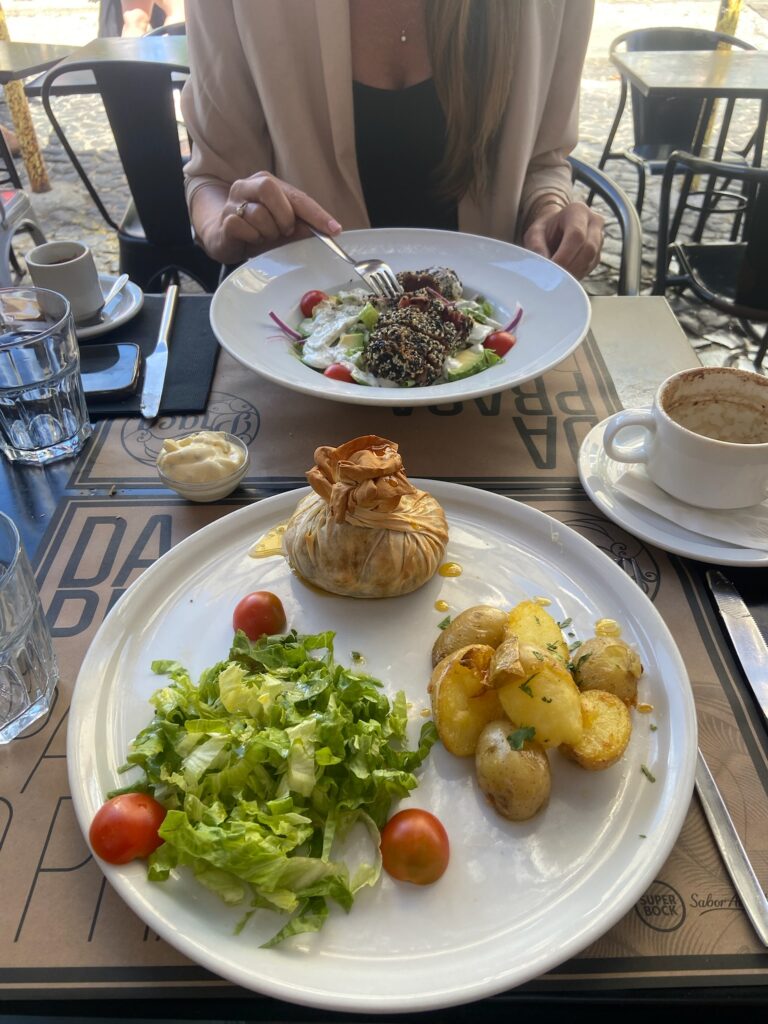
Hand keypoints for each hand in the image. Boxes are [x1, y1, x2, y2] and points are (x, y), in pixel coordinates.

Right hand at [221, 172, 341, 261]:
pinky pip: (243, 227)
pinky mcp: (225, 219)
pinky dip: (252, 238)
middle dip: (283, 216)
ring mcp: (234, 202)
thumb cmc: (257, 231)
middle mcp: (248, 186)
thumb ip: (300, 227)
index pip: (297, 196)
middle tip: (284, 231)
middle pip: (270, 190)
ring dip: (267, 232)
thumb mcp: (281, 229)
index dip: (316, 214)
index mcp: (267, 184)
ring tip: (263, 237)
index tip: (334, 229)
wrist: (223, 237)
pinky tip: (250, 239)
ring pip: (257, 214)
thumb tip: (322, 231)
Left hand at [522, 201, 603, 278]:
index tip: (550, 271)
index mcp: (577, 211)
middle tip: (552, 279)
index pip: (576, 235)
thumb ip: (536, 247)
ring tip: (555, 278)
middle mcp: (593, 222)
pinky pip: (589, 268)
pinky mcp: (598, 254)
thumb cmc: (545, 230)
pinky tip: (563, 277)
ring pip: (591, 260)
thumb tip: (542, 266)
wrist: (555, 229)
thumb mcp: (534, 233)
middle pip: (589, 249)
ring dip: (573, 274)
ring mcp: (599, 238)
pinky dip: (575, 275)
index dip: (564, 256)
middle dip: (570, 267)